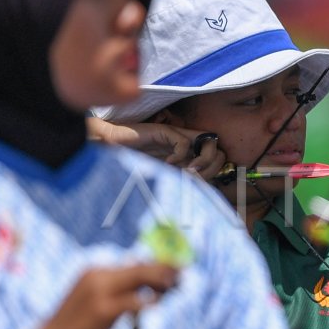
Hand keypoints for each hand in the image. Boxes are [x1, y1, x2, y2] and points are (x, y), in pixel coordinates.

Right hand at [25, 263, 177, 328]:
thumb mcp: (94, 300)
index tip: (176, 268)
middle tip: (183, 273)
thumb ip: (116, 290)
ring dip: (161, 281)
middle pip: (140, 267)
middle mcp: (98, 276)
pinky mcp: (102, 311)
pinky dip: (148, 302)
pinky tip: (158, 304)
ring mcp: (100, 292)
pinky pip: (133, 302)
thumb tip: (147, 287)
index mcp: (95, 272)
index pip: (134, 264)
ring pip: (139, 279)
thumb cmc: (75, 326)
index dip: (158, 265)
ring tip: (176, 285)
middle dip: (164, 269)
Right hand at [87, 116, 225, 179]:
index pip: (218, 160)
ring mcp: (178, 136)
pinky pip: (184, 142)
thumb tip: (200, 196)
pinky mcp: (165, 131)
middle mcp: (187, 146)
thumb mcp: (163, 179)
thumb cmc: (133, 167)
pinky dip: (180, 155)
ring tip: (185, 172)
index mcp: (189, 156)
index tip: (199, 186)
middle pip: (219, 152)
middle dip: (211, 169)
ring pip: (209, 144)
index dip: (214, 174)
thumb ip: (180, 184)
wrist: (109, 150)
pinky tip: (167, 163)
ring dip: (202, 162)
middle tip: (193, 178)